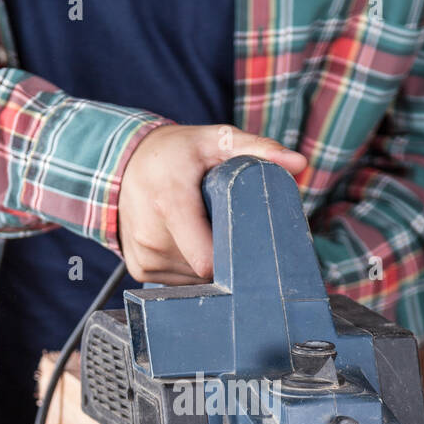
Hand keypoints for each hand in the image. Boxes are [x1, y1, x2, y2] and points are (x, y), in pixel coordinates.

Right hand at [117, 124, 306, 282]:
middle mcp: (152, 237)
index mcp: (169, 203)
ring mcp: (144, 257)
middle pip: (207, 271)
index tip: (252, 248)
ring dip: (208, 263)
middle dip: (226, 256)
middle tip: (231, 231)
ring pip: (194, 280)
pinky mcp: (139, 269)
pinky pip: (178, 282)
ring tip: (206, 233)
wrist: (124, 163)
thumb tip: (300, 164)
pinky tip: (189, 243)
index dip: (236, 260)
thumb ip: (258, 149)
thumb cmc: (177, 152)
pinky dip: (189, 267)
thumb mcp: (216, 141)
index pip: (208, 260)